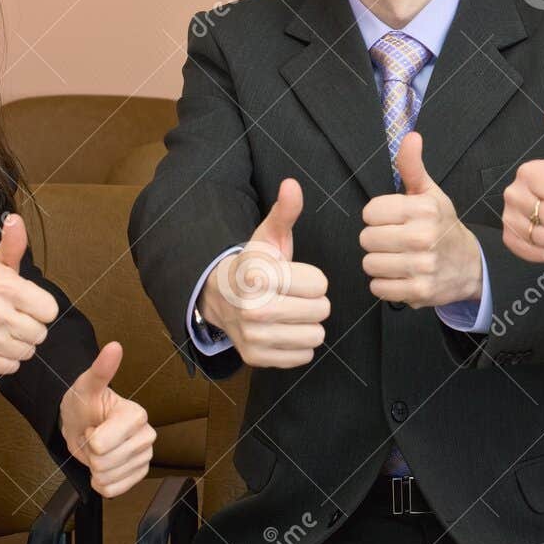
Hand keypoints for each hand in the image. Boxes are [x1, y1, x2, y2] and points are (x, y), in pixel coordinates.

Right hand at [0, 213, 57, 374]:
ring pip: (28, 351)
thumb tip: (15, 220)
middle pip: (40, 333)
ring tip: (3, 330)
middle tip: (12, 317)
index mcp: (4, 286)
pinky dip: (7, 359)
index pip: (50, 310)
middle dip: (30, 327)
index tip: (25, 303)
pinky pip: (11, 366)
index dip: (40, 308)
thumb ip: (13, 244)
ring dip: (19, 344)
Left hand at [61, 342, 156, 497]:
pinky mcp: (139, 474)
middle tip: (93, 435)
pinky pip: (113, 490)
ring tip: (98, 448)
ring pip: (107, 477)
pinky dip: (101, 482)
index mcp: (136, 415)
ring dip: (94, 467)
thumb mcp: (86, 387)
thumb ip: (101, 369)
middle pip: (103, 463)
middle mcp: (147, 435)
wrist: (83, 424)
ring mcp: (144, 457)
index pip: (101, 444)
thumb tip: (114, 347)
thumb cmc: (84, 404)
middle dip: (90, 453)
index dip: (89, 438)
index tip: (93, 423)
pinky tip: (103, 465)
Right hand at [200, 178, 330, 367]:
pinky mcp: (257, 359)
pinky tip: (283, 330)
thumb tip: (292, 184)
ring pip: (316, 336)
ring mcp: (254, 338)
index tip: (292, 275)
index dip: (312, 278)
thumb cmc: (255, 265)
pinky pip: (304, 356)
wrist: (221, 297)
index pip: (320, 284)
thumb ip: (285, 212)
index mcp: (258, 276)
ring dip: (308, 324)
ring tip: (290, 312)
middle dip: (314, 301)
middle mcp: (253, 310)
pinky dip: (298, 344)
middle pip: (321, 310)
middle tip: (294, 295)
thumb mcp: (268, 236)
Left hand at [359, 132, 482, 307]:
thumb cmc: (442, 226)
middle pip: (366, 239)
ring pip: (370, 264)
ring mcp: (422, 267)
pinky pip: (378, 288)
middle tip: (395, 240)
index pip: (370, 212)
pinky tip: (401, 275)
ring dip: (379, 262)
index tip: (393, 219)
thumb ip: (412, 166)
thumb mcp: (429, 193)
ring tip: (397, 258)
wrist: (470, 265)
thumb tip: (410, 136)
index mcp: (423, 209)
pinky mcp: (419, 292)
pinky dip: (385, 284)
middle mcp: (423, 237)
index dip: (377, 216)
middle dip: (377, 240)